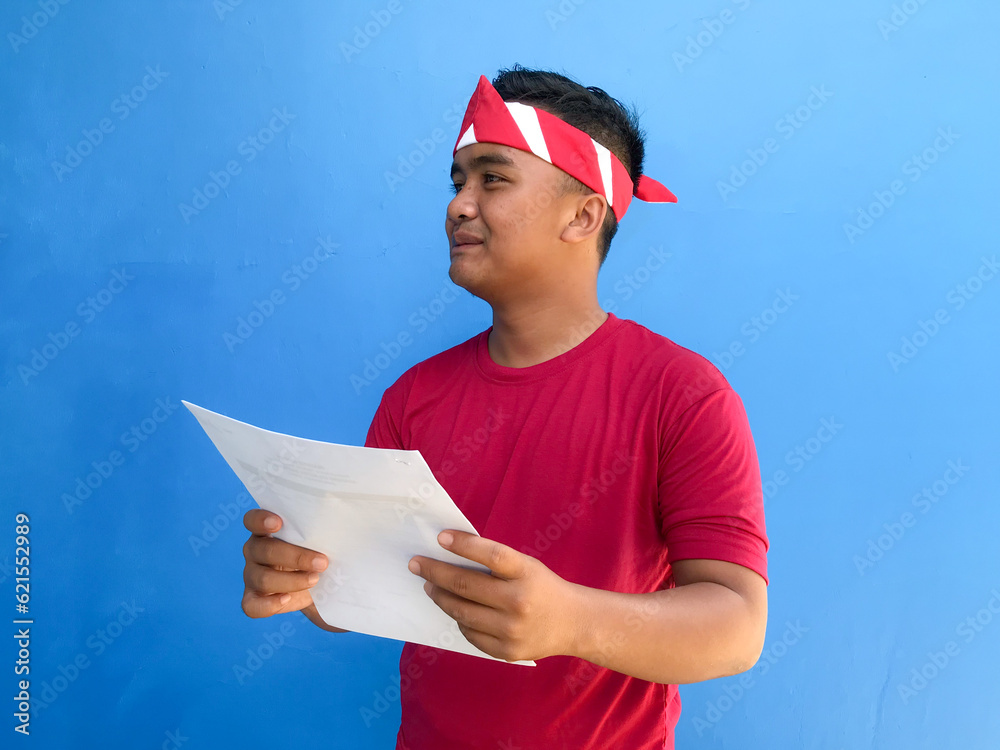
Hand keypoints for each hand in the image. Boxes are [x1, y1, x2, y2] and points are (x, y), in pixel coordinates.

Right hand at [241, 509, 332, 627]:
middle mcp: (257, 550)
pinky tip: (288, 600)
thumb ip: (343, 529)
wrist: (334, 591)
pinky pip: (251, 605)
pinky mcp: (256, 599)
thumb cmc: (334, 556)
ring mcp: (253, 575)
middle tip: (323, 562)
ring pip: (260, 577)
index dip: (261, 520)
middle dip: (294, 556)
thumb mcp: (340, 540)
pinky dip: (268, 604)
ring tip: (316, 581)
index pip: (253, 519)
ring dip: (290, 580)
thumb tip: (375, 528)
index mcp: (271, 529)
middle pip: (261, 549)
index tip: (279, 523)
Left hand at [408, 530, 580, 662]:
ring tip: (430, 586)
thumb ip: (495, 563)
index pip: (490, 555)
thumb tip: (451, 555)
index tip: (439, 538)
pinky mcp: (506, 651)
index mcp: (526, 573)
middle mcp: (518, 602)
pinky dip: (458, 619)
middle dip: (435, 572)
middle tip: (417, 564)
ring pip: (462, 612)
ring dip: (440, 596)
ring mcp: (511, 630)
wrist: (574, 623)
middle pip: (466, 586)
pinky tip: (453, 608)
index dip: (463, 545)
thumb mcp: (527, 566)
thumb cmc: (543, 587)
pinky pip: (470, 633)